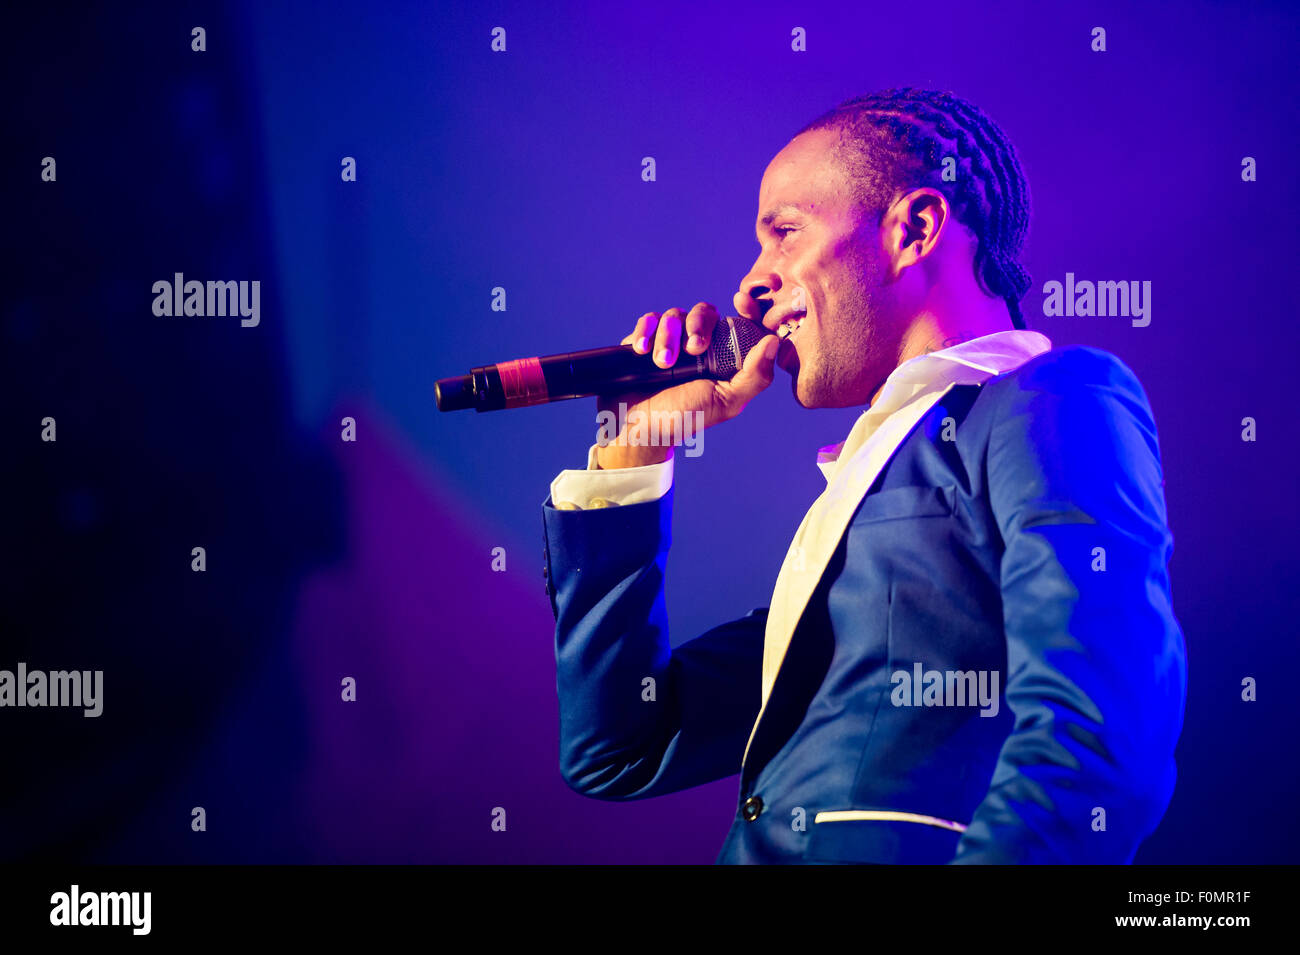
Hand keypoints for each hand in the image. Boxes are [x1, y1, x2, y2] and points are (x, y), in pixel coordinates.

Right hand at [593, 302, 779, 468]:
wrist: (640, 428)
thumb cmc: (686, 418)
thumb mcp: (726, 401)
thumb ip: (755, 376)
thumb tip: (774, 341)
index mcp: (722, 356)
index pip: (738, 321)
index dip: (745, 306)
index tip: (741, 300)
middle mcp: (698, 345)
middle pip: (705, 312)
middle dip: (698, 325)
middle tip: (692, 350)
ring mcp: (670, 340)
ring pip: (675, 315)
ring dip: (668, 337)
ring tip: (662, 364)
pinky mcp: (645, 339)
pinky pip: (650, 319)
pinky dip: (646, 331)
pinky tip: (642, 351)